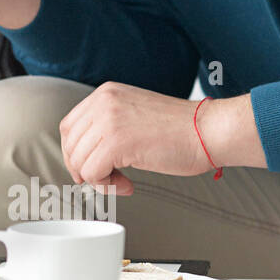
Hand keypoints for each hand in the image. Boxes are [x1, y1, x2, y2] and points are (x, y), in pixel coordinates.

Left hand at [58, 83, 213, 194]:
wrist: (209, 130)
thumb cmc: (180, 130)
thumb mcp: (133, 114)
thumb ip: (108, 124)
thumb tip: (84, 153)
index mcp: (106, 93)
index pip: (69, 126)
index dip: (75, 152)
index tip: (91, 167)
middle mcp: (103, 102)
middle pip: (70, 145)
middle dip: (84, 168)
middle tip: (107, 179)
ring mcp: (108, 121)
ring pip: (79, 161)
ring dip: (98, 179)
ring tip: (122, 181)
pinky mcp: (116, 142)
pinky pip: (92, 173)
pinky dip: (107, 186)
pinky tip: (128, 185)